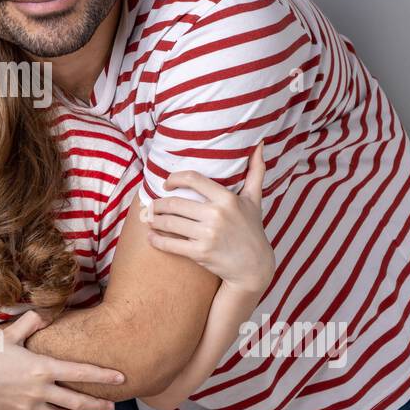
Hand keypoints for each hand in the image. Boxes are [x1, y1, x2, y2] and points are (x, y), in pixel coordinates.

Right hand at [0, 309, 125, 409]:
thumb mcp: (9, 333)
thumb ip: (30, 323)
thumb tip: (43, 312)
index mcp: (43, 368)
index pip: (81, 373)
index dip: (103, 376)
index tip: (120, 378)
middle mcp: (40, 390)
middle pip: (77, 402)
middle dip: (96, 405)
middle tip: (109, 406)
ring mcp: (28, 406)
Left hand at [145, 142, 275, 292]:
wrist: (254, 266)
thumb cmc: (252, 230)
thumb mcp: (255, 200)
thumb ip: (256, 171)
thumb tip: (260, 144)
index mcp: (226, 198)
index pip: (192, 179)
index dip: (174, 178)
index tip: (166, 184)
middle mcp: (216, 215)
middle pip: (175, 203)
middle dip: (159, 203)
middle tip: (153, 204)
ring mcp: (207, 235)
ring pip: (169, 223)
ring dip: (154, 219)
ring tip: (149, 218)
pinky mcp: (200, 253)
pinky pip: (171, 244)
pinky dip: (156, 240)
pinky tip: (151, 236)